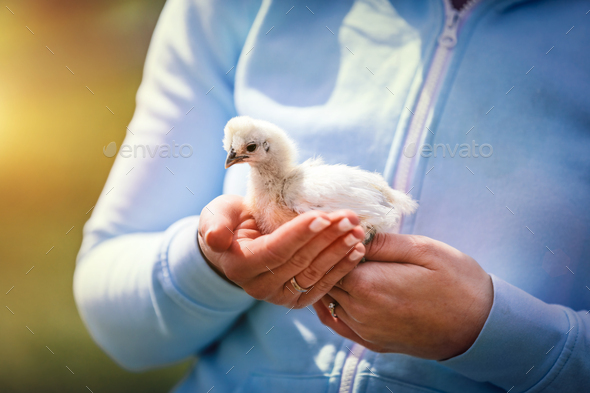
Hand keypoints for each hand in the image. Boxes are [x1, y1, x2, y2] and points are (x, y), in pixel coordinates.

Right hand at [198, 195, 365, 307]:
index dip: (300, 234)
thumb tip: (215, 239)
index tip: (323, 216)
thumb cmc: (229, 222)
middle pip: (299, 262)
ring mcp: (279, 296)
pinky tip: (358, 251)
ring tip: (358, 231)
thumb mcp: (215, 216)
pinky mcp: (296, 299)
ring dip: (339, 252)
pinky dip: (342, 268)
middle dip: (327, 238)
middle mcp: (259, 287)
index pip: (276, 250)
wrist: (238, 242)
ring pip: (314, 274)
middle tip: (350, 218)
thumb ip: (214, 225)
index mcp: (240, 266)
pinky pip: (322, 285)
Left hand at [313, 234, 492, 359]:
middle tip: (335, 240)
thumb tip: (351, 232)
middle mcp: (359, 311)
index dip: (331, 240)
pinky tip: (336, 289)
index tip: (338, 226)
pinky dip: (331, 305)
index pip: (329, 258)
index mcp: (368, 285)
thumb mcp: (423, 249)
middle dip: (328, 258)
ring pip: (327, 300)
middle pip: (325, 279)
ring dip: (330, 280)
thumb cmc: (456, 282)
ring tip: (340, 260)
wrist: (480, 328)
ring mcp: (364, 331)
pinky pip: (337, 322)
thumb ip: (382, 241)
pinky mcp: (371, 342)